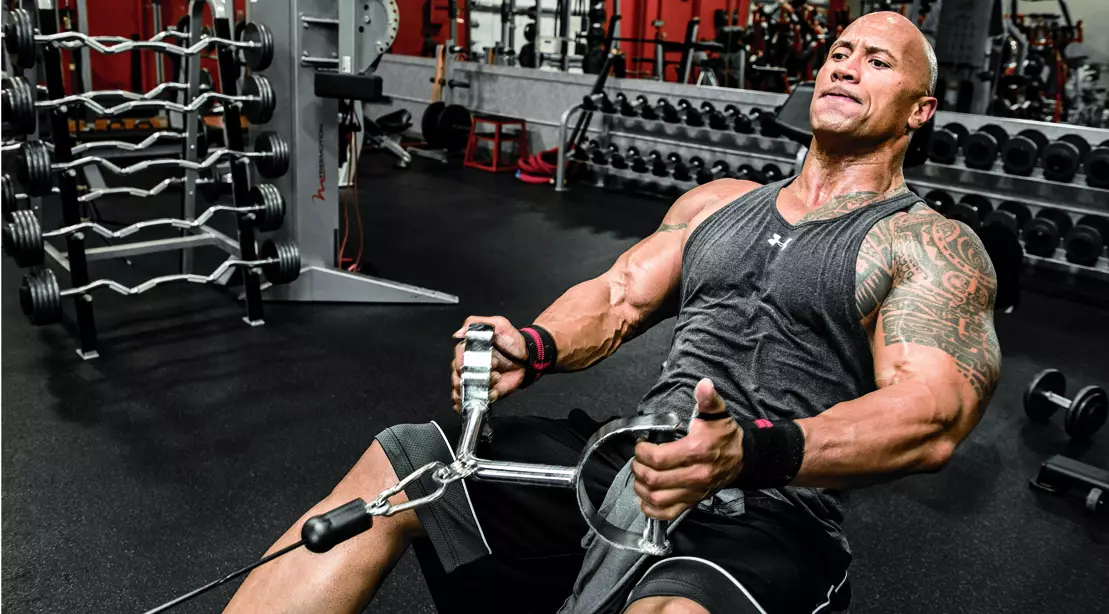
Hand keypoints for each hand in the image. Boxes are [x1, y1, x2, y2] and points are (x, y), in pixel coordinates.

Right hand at [451, 315, 527, 412]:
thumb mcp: (498, 324)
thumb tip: (458, 334)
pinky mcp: (487, 391)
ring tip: (488, 387)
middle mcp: (470, 367)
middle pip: (456, 377)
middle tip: (483, 376)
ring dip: (471, 392)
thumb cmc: (513, 339)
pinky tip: (490, 395)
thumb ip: (477, 324)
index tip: (467, 366)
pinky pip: (477, 400)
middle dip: (465, 380)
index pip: (457, 359)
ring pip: (463, 391)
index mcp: (470, 351)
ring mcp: (478, 380)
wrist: (529, 356)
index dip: (460, 364)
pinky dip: (480, 400)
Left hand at [631, 378, 743, 520]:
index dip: (642, 452)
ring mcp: (693, 491)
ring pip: (657, 498)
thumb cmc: (725, 436)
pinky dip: (651, 509)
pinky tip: (645, 498)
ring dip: (641, 488)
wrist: (742, 458)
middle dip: (639, 468)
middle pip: (654, 479)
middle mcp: (694, 475)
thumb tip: (704, 385)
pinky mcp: (693, 502)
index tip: (640, 445)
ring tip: (640, 476)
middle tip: (637, 460)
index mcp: (696, 451)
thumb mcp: (717, 414)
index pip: (658, 458)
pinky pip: (667, 513)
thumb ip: (708, 399)